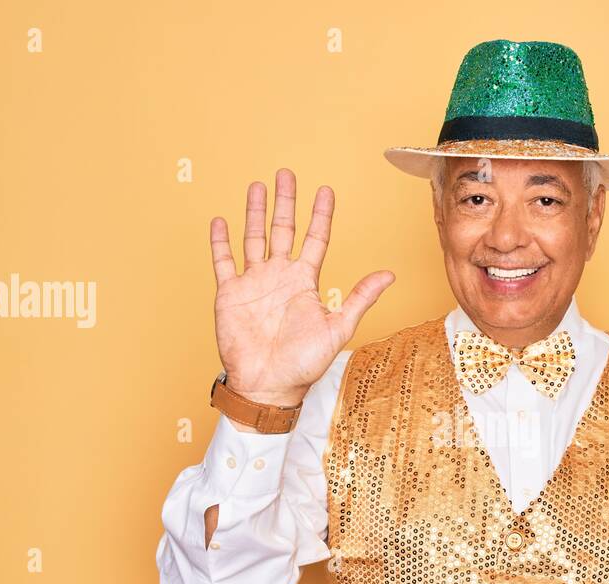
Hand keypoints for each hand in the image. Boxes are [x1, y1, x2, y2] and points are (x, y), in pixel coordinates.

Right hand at [209, 169, 394, 406]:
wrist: (268, 385)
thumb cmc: (304, 364)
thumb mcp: (338, 328)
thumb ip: (360, 298)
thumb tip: (389, 275)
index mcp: (305, 282)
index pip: (315, 240)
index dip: (320, 215)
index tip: (325, 191)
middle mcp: (280, 277)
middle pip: (283, 230)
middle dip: (285, 202)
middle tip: (286, 173)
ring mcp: (254, 283)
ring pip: (253, 237)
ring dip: (255, 212)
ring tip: (258, 186)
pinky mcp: (230, 294)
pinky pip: (223, 262)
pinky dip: (220, 242)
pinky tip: (220, 220)